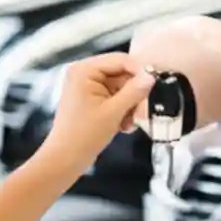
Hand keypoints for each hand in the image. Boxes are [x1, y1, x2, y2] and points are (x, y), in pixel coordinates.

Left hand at [36, 53, 155, 175]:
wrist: (65, 160)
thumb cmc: (85, 135)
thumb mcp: (113, 112)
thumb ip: (134, 92)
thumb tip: (152, 76)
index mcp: (85, 70)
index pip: (120, 60)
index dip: (140, 71)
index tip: (155, 85)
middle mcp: (85, 73)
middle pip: (123, 74)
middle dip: (134, 94)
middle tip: (142, 111)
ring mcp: (88, 86)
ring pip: (122, 87)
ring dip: (130, 105)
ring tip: (130, 123)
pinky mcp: (92, 99)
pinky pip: (116, 97)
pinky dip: (123, 110)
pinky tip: (123, 125)